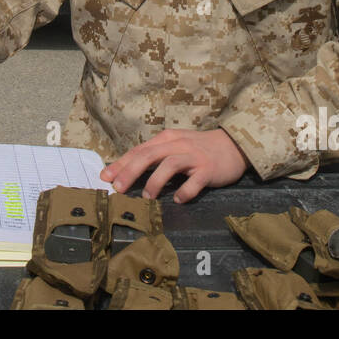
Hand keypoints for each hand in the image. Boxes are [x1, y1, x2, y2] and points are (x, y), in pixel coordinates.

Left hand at [100, 128, 248, 202]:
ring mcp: (194, 156)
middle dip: (130, 171)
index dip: (121, 164)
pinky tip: (178, 199)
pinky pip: (195, 181)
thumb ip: (155, 156)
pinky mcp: (208, 169)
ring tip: (147, 198)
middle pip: (149, 155)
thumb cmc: (199, 148)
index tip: (105, 177)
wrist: (233, 146)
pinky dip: (185, 191)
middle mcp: (178, 145)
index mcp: (166, 139)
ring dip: (155, 181)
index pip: (139, 150)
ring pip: (170, 164)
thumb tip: (128, 172)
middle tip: (118, 188)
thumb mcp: (175, 146)